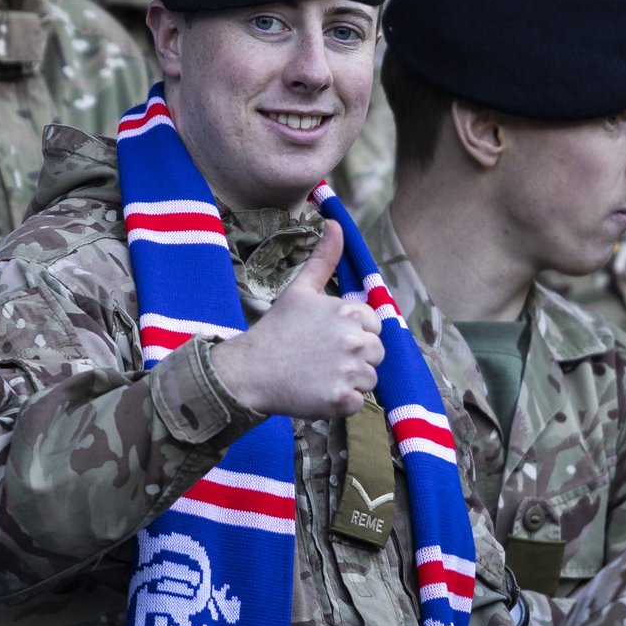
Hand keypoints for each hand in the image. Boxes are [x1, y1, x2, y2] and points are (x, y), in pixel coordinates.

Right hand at [210, 220, 382, 418]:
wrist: (249, 371)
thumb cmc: (276, 330)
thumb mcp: (300, 290)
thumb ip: (324, 259)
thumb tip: (335, 222)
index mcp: (350, 311)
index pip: (374, 326)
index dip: (352, 334)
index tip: (326, 339)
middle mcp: (354, 340)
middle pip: (376, 354)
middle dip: (354, 359)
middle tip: (321, 359)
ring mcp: (349, 371)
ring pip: (369, 380)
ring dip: (349, 382)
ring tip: (318, 375)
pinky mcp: (342, 400)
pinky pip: (358, 404)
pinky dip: (340, 403)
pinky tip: (317, 392)